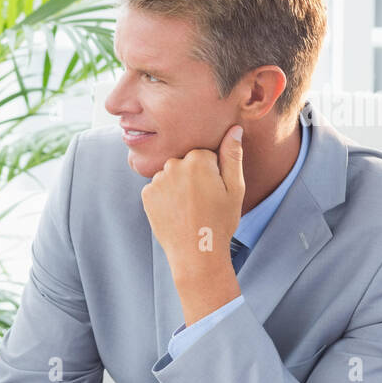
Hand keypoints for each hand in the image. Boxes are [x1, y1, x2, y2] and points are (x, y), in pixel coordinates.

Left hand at [141, 124, 244, 323]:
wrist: (196, 253)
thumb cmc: (220, 221)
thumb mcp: (235, 188)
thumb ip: (232, 155)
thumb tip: (233, 128)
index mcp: (198, 159)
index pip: (206, 155)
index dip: (213, 173)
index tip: (215, 191)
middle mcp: (173, 164)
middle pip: (186, 163)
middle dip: (194, 177)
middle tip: (203, 202)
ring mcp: (157, 179)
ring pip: (171, 175)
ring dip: (178, 186)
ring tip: (189, 209)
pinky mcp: (146, 195)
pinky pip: (158, 188)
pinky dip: (166, 197)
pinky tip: (176, 212)